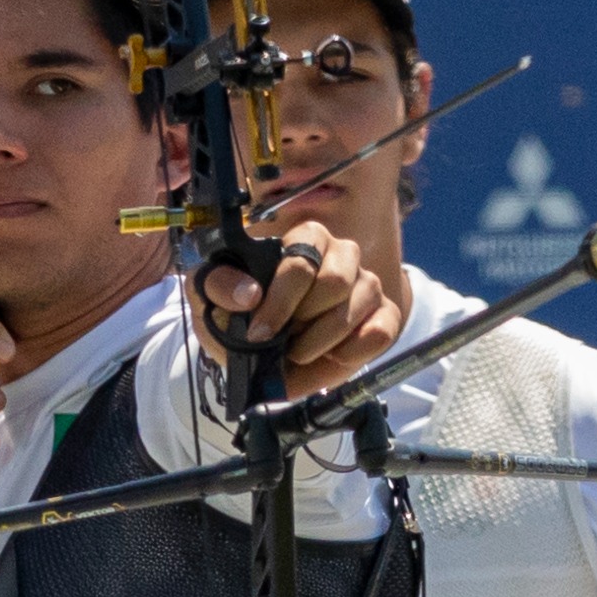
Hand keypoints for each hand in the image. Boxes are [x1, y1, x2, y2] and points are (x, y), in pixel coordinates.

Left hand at [194, 222, 401, 398]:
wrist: (265, 357)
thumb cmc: (244, 320)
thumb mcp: (212, 301)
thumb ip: (217, 286)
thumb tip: (248, 294)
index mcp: (304, 239)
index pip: (302, 258)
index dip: (281, 299)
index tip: (260, 332)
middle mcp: (342, 255)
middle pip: (336, 279)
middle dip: (304, 320)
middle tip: (283, 341)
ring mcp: (366, 285)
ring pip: (358, 305)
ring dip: (321, 340)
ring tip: (299, 352)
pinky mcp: (384, 316)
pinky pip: (381, 331)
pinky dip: (352, 352)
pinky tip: (331, 357)